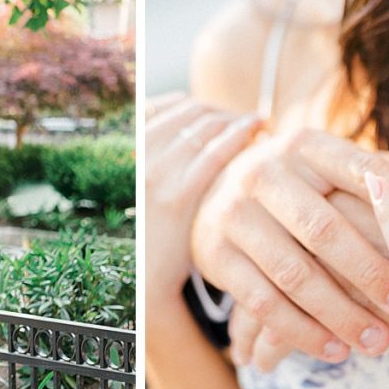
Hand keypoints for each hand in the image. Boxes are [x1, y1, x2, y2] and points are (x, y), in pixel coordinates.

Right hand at [145, 94, 260, 294]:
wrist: (144, 282)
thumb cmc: (155, 237)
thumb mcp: (150, 190)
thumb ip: (167, 161)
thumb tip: (197, 135)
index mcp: (128, 151)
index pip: (166, 106)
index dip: (200, 106)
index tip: (225, 113)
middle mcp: (136, 156)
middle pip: (189, 111)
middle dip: (223, 111)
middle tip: (251, 120)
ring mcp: (154, 174)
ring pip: (204, 125)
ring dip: (235, 120)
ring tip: (260, 126)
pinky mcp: (176, 197)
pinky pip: (214, 152)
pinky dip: (240, 137)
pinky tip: (259, 138)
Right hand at [191, 128, 388, 370]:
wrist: (212, 192)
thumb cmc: (299, 187)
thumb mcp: (332, 169)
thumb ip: (386, 179)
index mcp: (304, 145)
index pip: (360, 173)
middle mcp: (264, 173)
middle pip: (323, 229)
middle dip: (369, 273)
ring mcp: (234, 214)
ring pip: (293, 273)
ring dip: (339, 313)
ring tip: (378, 343)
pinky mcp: (216, 255)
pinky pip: (263, 302)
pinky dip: (301, 331)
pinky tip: (334, 350)